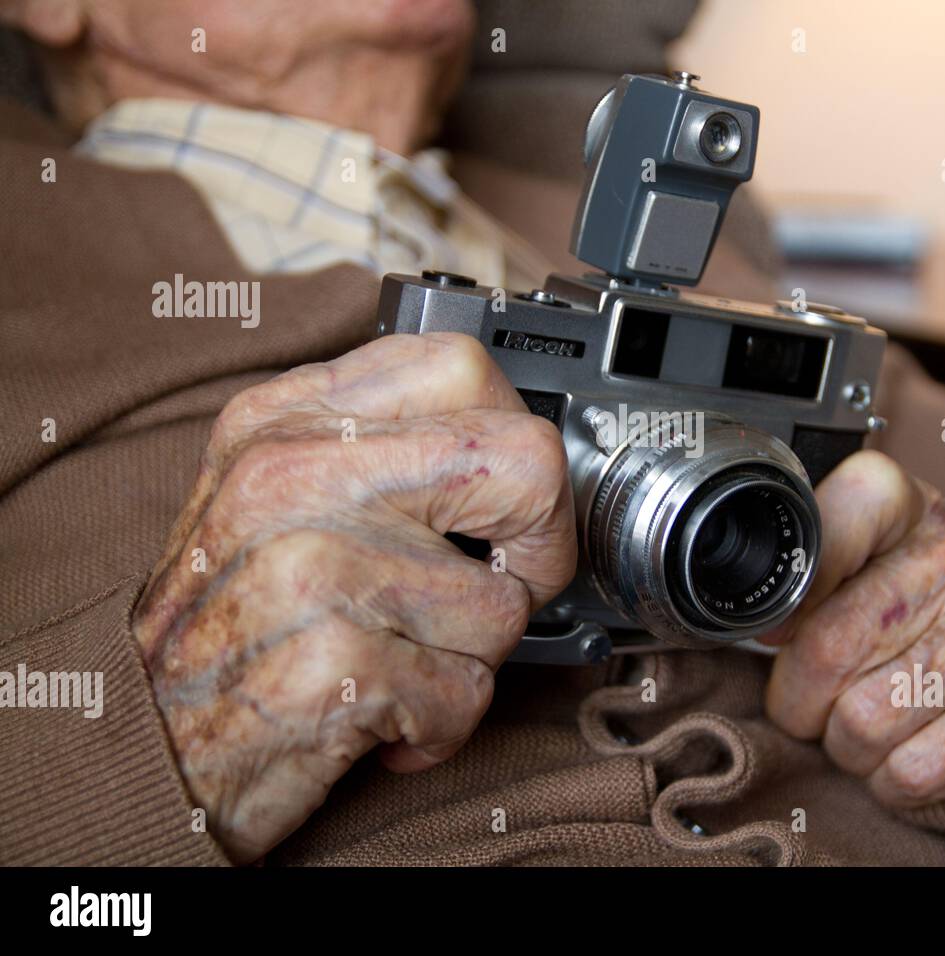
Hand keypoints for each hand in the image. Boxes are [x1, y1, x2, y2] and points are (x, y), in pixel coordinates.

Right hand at [131, 333, 575, 861]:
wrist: (131, 753)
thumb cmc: (225, 628)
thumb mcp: (270, 499)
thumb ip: (375, 450)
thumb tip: (505, 441)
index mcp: (286, 421)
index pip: (464, 369)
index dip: (516, 448)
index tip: (506, 508)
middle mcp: (296, 477)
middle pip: (526, 466)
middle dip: (538, 552)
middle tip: (492, 590)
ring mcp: (313, 567)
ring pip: (505, 604)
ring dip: (467, 657)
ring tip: (390, 657)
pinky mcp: (334, 663)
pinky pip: (469, 693)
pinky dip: (438, 724)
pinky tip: (378, 710)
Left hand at [764, 451, 944, 807]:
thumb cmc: (908, 618)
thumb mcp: (858, 572)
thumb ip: (806, 577)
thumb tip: (760, 627)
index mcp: (913, 506)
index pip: (843, 513)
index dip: (792, 591)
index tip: (777, 631)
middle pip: (832, 644)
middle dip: (800, 698)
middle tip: (807, 706)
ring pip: (867, 719)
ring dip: (844, 746)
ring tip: (862, 727)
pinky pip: (916, 769)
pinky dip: (890, 781)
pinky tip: (901, 754)